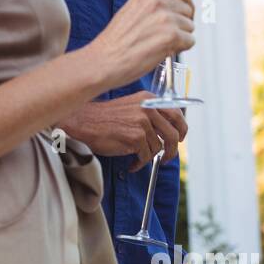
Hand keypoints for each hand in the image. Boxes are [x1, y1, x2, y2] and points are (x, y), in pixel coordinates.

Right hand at [61, 93, 187, 165]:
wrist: (83, 121)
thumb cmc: (104, 118)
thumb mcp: (131, 107)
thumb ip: (150, 114)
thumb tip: (167, 132)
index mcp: (149, 99)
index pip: (177, 114)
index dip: (181, 130)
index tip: (179, 139)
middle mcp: (149, 108)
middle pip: (174, 134)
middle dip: (173, 149)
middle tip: (167, 157)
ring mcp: (143, 123)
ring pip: (158, 148)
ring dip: (149, 157)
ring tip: (138, 159)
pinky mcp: (136, 137)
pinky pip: (146, 157)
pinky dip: (140, 164)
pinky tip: (132, 164)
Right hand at [83, 0, 194, 91]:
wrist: (103, 61)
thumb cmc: (114, 44)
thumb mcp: (130, 13)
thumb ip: (152, 8)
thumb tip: (172, 13)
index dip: (186, 4)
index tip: (185, 14)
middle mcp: (157, 2)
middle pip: (187, 9)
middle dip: (183, 23)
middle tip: (172, 36)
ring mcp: (165, 18)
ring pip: (190, 26)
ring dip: (181, 37)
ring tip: (162, 45)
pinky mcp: (171, 35)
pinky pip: (190, 41)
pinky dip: (181, 48)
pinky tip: (165, 52)